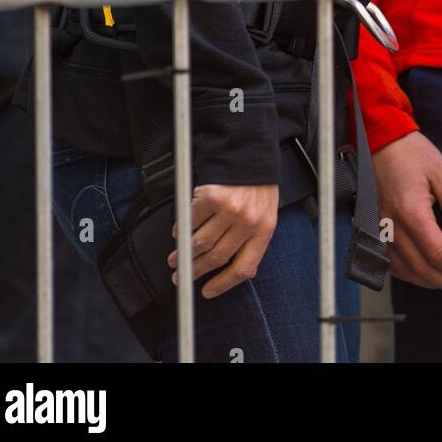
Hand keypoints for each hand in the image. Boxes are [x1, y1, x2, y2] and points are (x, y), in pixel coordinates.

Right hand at [167, 182, 278, 297]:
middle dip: (195, 271)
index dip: (223, 285)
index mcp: (264, 230)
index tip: (207, 292)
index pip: (243, 268)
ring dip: (184, 254)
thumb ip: (252, 238)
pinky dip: (182, 229)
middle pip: (216, 258)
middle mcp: (247, 222)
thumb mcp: (266, 212)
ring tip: (175, 258)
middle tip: (182, 276)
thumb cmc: (258, 183)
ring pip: (200, 242)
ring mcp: (229, 209)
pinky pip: (191, 220)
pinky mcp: (211, 196)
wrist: (250, 149)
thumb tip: (233, 269)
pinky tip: (179, 232)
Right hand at [373, 130, 441, 290]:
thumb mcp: (441, 171)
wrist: (380, 140)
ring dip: (428, 281)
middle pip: (421, 268)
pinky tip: (423, 272)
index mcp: (410, 210)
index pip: (436, 252)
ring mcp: (380, 228)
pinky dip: (409, 273)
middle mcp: (391, 224)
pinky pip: (390, 262)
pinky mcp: (374, 228)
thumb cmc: (410, 152)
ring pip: (404, 270)